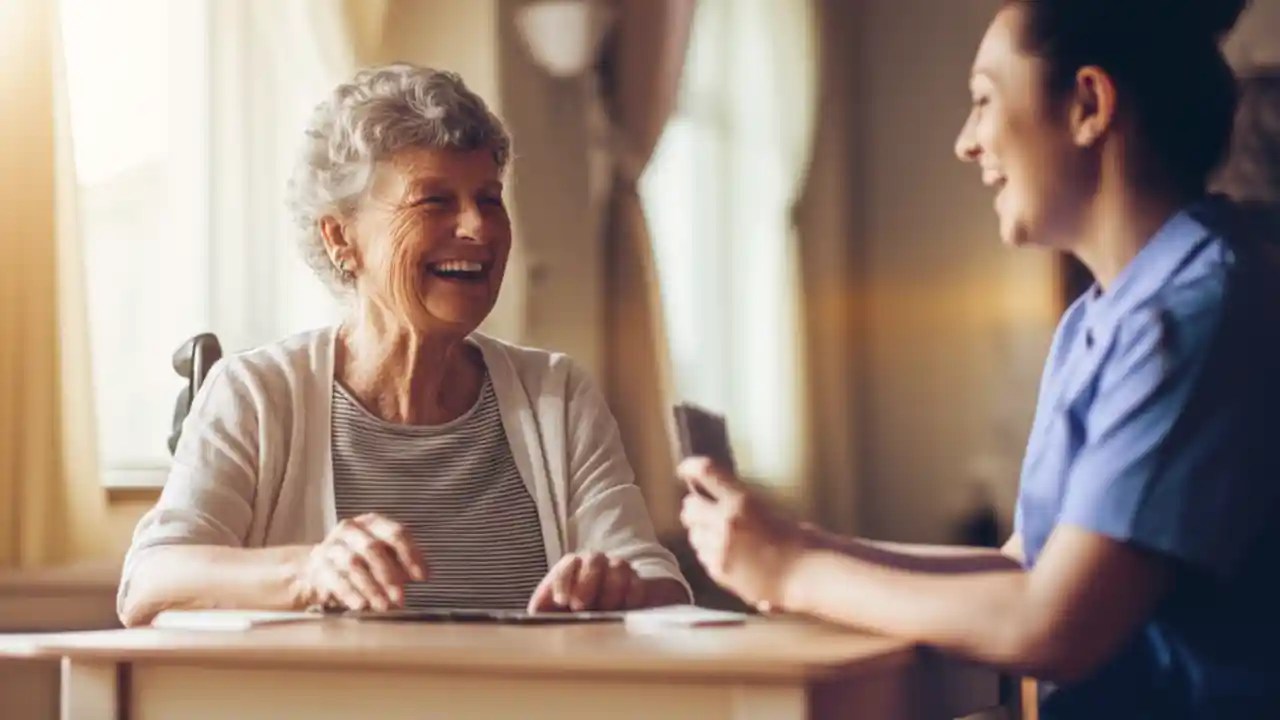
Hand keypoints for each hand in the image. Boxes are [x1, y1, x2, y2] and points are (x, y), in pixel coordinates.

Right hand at [297, 513, 426, 611]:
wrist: (317, 568)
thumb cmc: (358, 560)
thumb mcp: (382, 555)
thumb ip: (402, 560)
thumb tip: (423, 574)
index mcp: (371, 523)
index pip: (396, 533)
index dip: (411, 555)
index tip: (422, 577)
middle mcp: (350, 529)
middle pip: (373, 548)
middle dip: (389, 576)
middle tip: (400, 598)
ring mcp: (332, 546)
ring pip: (354, 564)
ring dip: (371, 588)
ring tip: (383, 606)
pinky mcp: (318, 566)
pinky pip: (335, 579)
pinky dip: (350, 593)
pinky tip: (361, 606)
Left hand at [527, 552, 645, 611]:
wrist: (594, 624)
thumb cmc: (566, 618)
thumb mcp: (549, 615)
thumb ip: (543, 610)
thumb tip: (537, 614)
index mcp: (571, 569)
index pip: (567, 565)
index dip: (563, 580)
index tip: (561, 601)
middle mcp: (595, 565)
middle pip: (594, 559)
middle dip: (587, 582)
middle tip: (580, 607)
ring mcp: (618, 573)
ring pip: (619, 566)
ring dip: (611, 588)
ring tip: (605, 610)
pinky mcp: (637, 587)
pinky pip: (639, 583)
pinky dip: (633, 595)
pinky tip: (626, 610)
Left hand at [678, 457, 804, 610]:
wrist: (804, 573)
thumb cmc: (792, 539)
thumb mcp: (764, 509)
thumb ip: (734, 501)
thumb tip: (708, 494)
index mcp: (741, 500)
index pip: (705, 472)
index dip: (690, 467)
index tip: (684, 469)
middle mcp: (725, 521)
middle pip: (688, 506)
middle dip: (695, 509)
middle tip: (705, 513)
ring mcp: (719, 547)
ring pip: (692, 534)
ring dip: (701, 533)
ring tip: (723, 539)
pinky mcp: (717, 569)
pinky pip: (701, 555)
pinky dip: (709, 554)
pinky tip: (729, 556)